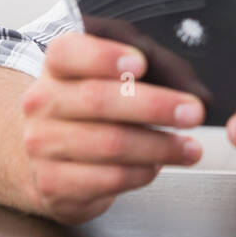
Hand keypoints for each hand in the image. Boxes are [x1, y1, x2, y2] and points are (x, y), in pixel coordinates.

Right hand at [20, 32, 206, 223]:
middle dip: (155, 105)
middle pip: (97, 99)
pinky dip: (142, 172)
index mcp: (57, 67)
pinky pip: (109, 178)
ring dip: (160, 146)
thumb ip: (149, 73)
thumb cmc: (88, 112)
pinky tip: (156, 165)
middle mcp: (43, 103)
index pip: (69, 52)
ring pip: (110, 143)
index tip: (141, 62)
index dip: (104, 56)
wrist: (46, 157)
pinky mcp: (53, 183)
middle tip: (192, 111)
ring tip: (188, 147)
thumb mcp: (111, 79)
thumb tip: (192, 90)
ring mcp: (43, 145)